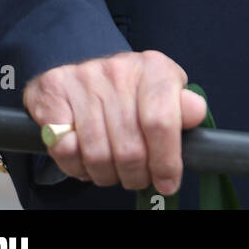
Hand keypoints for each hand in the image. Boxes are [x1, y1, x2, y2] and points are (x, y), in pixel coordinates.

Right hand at [22, 50, 208, 194]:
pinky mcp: (53, 91)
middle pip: (129, 148)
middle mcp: (118, 68)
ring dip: (106, 175)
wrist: (84, 74)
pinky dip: (75, 167)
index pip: (160, 121)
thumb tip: (195, 112)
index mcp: (153, 67)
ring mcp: (83, 77)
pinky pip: (65, 149)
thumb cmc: (132, 92)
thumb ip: (180, 109)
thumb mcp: (164, 95)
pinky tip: (85, 159)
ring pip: (97, 155)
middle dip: (136, 175)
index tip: (167, 181)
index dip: (165, 161)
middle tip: (137, 178)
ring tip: (112, 171)